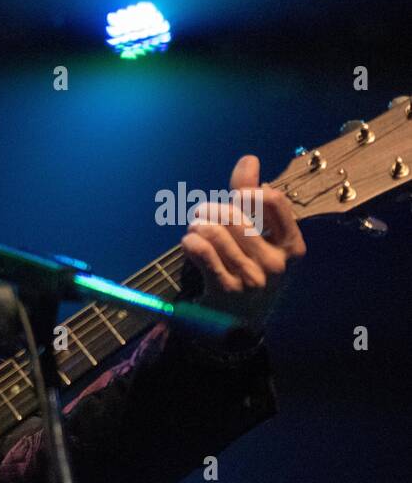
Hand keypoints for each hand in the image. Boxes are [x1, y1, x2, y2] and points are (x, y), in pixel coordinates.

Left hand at [180, 155, 306, 338]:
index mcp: (292, 246)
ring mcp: (251, 278)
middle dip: (212, 208)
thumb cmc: (250, 270)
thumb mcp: (260, 236)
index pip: (273, 201)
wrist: (239, 324)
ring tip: (195, 228)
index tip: (235, 197)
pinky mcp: (225, 290)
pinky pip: (202, 252)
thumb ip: (250, 197)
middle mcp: (276, 263)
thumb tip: (249, 158)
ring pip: (214, 232)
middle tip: (202, 213)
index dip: (248, 191)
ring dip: (197, 225)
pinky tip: (189, 242)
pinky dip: (190, 241)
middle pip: (235, 214)